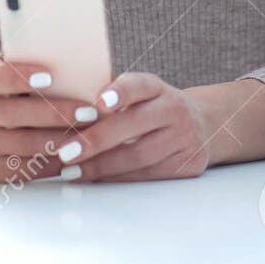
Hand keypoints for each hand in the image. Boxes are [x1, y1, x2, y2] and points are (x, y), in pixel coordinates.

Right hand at [0, 59, 98, 182]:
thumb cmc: (11, 93)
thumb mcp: (12, 72)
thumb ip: (31, 60)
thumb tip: (70, 48)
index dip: (20, 77)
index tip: (50, 76)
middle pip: (18, 115)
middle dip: (58, 114)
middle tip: (90, 112)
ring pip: (28, 145)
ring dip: (64, 140)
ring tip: (93, 133)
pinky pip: (30, 169)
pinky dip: (58, 162)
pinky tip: (80, 154)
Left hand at [52, 72, 213, 181]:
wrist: (202, 125)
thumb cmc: (153, 109)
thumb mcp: (140, 95)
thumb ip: (111, 97)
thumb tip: (63, 107)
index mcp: (158, 87)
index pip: (139, 85)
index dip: (120, 92)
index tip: (99, 102)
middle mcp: (175, 109)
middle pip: (134, 124)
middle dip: (97, 140)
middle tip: (66, 152)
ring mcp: (185, 137)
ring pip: (140, 155)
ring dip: (102, 166)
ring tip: (73, 171)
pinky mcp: (189, 163)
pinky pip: (149, 175)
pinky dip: (119, 178)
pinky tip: (97, 179)